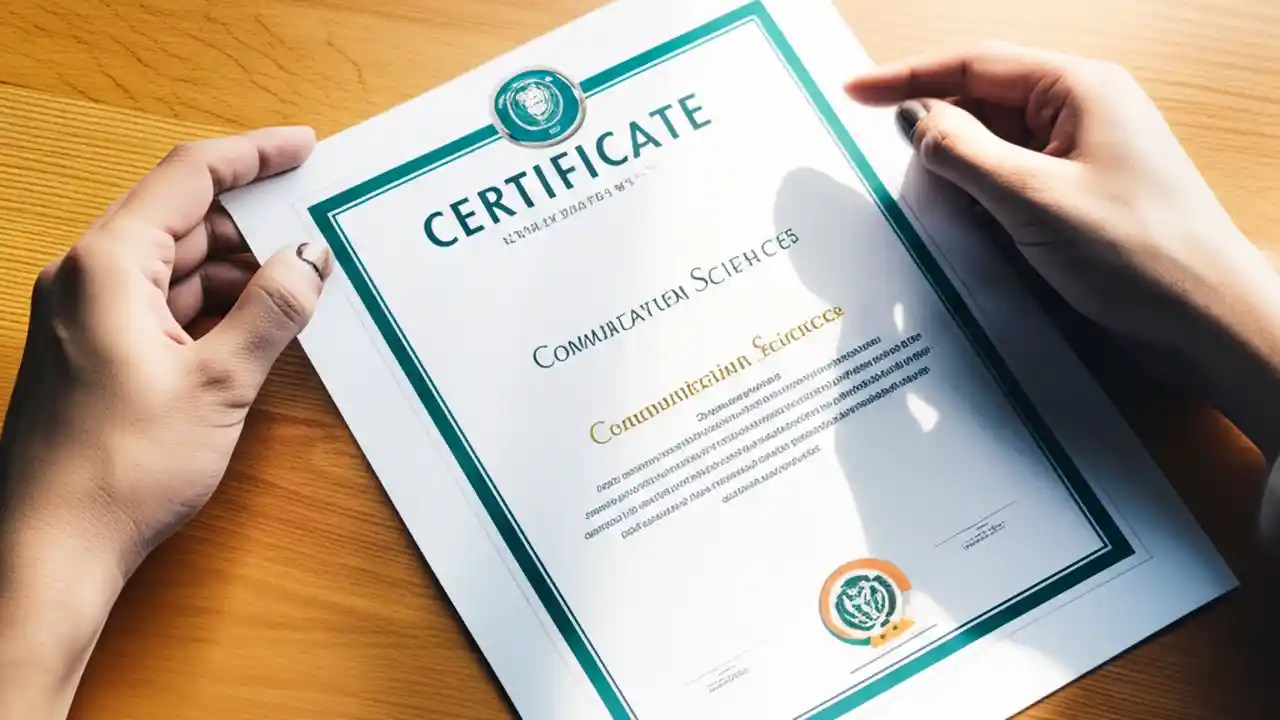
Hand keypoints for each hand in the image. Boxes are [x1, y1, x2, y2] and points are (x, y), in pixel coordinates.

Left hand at [0, 127, 329, 718]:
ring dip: (240, 266)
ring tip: (304, 276)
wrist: (53, 549)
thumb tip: (312, 258)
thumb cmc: (120, 469)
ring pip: (178, 262)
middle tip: (320, 224)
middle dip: (254, 218)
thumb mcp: (218, 384)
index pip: (188, 176)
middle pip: (183, 216)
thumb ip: (272, 311)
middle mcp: (89, 276)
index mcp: (108, 265)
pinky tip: (263, 317)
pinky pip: (166, 302)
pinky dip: (216, 302)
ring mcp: (90, 313)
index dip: (253, 155)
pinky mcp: (100, 348)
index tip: (304, 147)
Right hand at [847, 44, 1279, 548]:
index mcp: (1079, 89)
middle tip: (891, 174)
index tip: (852, 94)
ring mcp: (1082, 157)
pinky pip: (1012, 185)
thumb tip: (910, 117)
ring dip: (958, 176)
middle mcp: (1081, 112)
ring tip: (933, 210)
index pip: (975, 65)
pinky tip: (966, 231)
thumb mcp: (1031, 198)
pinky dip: (981, 203)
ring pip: (994, 149)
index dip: (907, 77)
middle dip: (935, 136)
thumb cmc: (1135, 253)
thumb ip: (961, 152)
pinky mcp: (1078, 199)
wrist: (1205, 321)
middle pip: (982, 105)